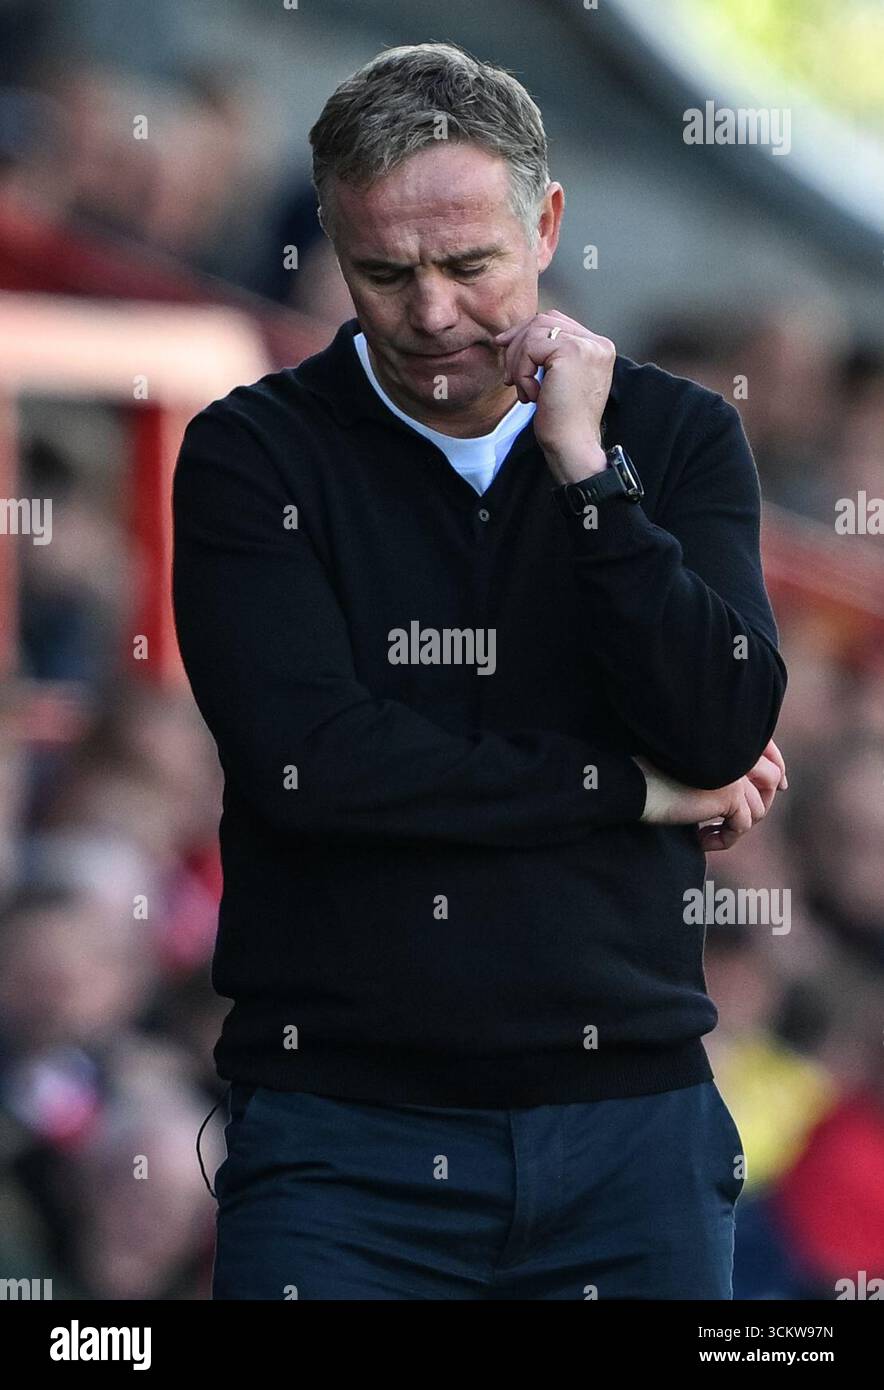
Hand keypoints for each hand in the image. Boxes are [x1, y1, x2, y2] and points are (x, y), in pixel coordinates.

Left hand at [492, 310, 613, 482]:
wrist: (573, 447)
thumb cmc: (562, 421)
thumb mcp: (557, 380)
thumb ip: (547, 354)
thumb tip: (510, 335)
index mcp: (598, 348)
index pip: (557, 321)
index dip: (526, 332)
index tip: (504, 348)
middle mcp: (597, 343)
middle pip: (544, 320)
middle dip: (518, 344)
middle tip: (509, 376)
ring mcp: (587, 346)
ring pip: (534, 332)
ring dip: (518, 362)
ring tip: (523, 390)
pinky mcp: (571, 352)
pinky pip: (530, 348)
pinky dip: (522, 372)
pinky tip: (531, 395)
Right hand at [634, 738, 787, 850]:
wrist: (633, 783)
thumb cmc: (653, 774)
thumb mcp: (694, 766)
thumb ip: (723, 766)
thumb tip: (767, 783)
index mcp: (728, 734)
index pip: (768, 751)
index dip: (777, 770)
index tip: (779, 788)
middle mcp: (737, 748)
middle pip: (772, 778)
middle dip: (761, 802)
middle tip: (737, 822)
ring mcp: (736, 771)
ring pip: (758, 808)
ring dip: (737, 825)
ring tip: (710, 831)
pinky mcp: (730, 794)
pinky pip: (743, 826)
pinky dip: (725, 838)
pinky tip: (701, 839)